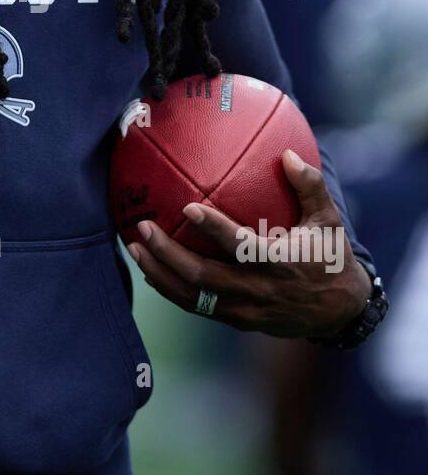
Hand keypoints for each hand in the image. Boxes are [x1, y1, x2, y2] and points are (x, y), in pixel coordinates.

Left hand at [126, 149, 370, 339]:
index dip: (214, 229)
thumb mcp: (329, 220)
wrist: (341, 311)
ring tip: (134, 249)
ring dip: (160, 273)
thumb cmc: (331, 256)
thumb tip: (288, 154)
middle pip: (204, 276)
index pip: (241, 247)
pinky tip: (150, 269)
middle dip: (168, 254)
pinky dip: (171, 289)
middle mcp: (259, 290)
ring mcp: (245, 310)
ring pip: (193, 296)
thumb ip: (310, 186)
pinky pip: (197, 306)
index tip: (188, 207)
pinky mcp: (237, 320)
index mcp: (280, 263)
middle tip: (143, 228)